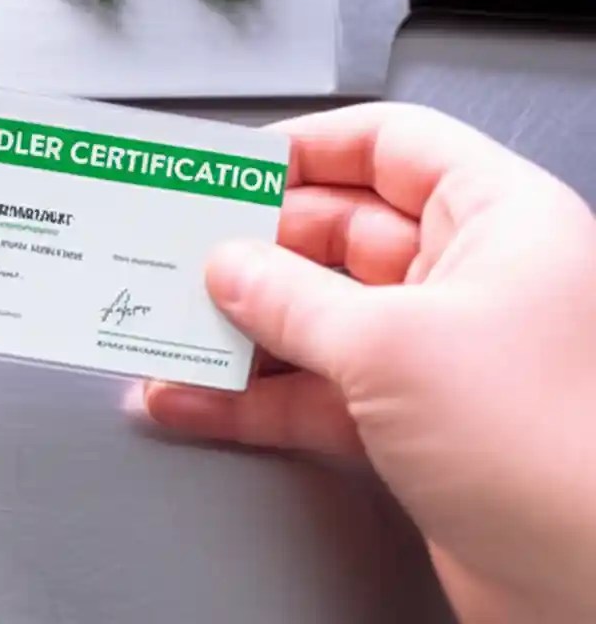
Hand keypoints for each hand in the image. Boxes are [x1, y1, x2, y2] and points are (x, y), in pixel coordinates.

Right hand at [142, 104, 595, 622]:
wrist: (588, 584)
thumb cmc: (550, 446)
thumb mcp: (392, 346)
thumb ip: (292, 299)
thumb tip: (229, 266)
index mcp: (499, 220)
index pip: (391, 145)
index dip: (307, 148)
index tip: (233, 166)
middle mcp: (472, 277)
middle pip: (339, 234)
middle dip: (255, 248)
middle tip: (182, 252)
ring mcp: (439, 353)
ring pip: (318, 319)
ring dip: (241, 330)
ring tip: (171, 328)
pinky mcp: (411, 423)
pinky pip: (313, 391)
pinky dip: (251, 397)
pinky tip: (193, 399)